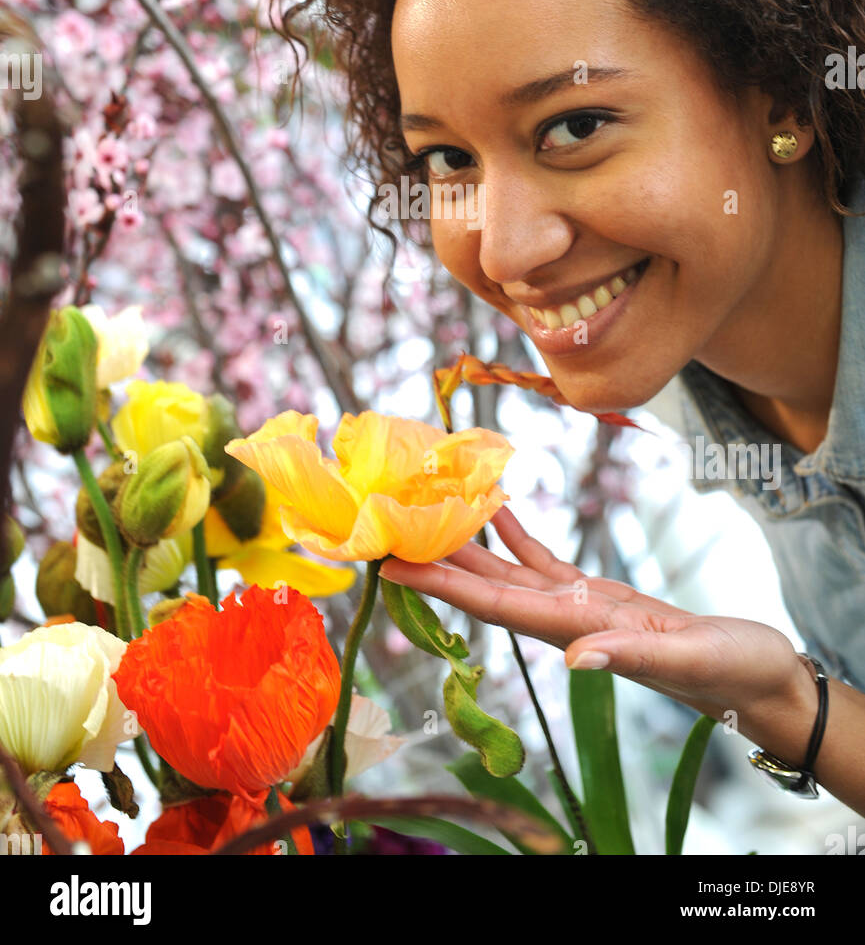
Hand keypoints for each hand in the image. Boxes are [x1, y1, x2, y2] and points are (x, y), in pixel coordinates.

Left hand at [378, 505, 804, 727]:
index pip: (496, 608)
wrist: (758, 678)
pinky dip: (519, 536)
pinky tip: (499, 509)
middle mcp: (566, 622)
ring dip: (469, 545)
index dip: (443, 586)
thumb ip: (632, 655)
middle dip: (437, 562)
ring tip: (428, 511)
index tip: (394, 567)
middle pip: (487, 588)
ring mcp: (581, 608)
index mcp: (578, 634)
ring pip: (510, 571)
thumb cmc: (729, 672)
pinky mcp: (601, 596)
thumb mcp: (684, 660)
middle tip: (386, 532)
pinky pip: (547, 560)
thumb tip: (578, 658)